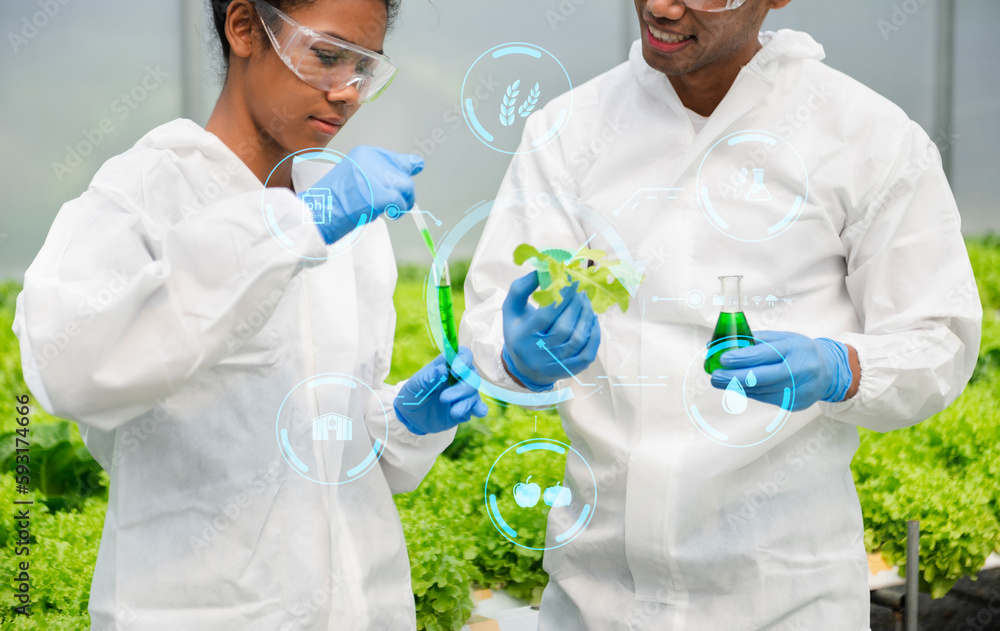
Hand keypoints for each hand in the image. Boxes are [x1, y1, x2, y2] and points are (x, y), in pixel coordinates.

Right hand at [301, 146, 423, 244]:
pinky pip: (401, 202)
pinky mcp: (382, 195)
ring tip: (396, 211)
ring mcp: (379, 178)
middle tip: (399, 204)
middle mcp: (373, 161)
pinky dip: (399, 211)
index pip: (393, 158)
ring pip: (407, 187)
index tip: (416, 166)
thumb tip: (398, 176)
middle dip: (404, 190)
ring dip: (405, 201)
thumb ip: (374, 174)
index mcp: (364, 154)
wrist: (320, 211)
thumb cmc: (333, 199)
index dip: (406, 165)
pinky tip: (391, 214)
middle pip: (403, 173)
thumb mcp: (353, 176)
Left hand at [393, 347, 487, 435]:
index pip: (463, 354)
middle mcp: (458, 377)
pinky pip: (479, 407)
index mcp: (446, 365)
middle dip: (461, 389)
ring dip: (466, 403)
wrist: (412, 417)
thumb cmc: (413, 394)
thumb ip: (428, 378)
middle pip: (472, 376)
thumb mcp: (415, 385)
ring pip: (475, 393)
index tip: (455, 371)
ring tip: (453, 412)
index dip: (464, 360)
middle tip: (443, 399)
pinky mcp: (466, 408)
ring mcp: (463, 393)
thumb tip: (443, 369)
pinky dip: (480, 409)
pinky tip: (477, 413)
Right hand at [501, 272, 600, 390]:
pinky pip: (587, 354)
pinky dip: (594, 335)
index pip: (545, 316)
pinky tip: (593, 320)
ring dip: (586, 317)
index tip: (572, 282)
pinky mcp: (568, 371)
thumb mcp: (512, 309)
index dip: (562, 297)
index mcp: (521, 338)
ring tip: (587, 302)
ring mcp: (554, 365)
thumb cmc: (519, 331)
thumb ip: (521, 288)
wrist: (524, 367)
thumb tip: (542, 269)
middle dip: (576, 306)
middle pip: (563, 328)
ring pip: (577, 340)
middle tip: (582, 291)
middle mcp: (537, 355)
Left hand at [710, 331, 853, 410]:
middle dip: (734, 378)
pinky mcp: (795, 404)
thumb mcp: (783, 338)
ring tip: (720, 381)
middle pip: (761, 378)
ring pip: (761, 391)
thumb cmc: (800, 350)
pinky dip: (750, 393)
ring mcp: (798, 389)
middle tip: (715, 376)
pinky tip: (738, 387)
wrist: (830, 371)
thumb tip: (723, 343)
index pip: (764, 355)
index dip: (741, 358)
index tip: (722, 359)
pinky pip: (766, 399)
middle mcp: (798, 370)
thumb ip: (756, 340)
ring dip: (737, 387)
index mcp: (794, 349)